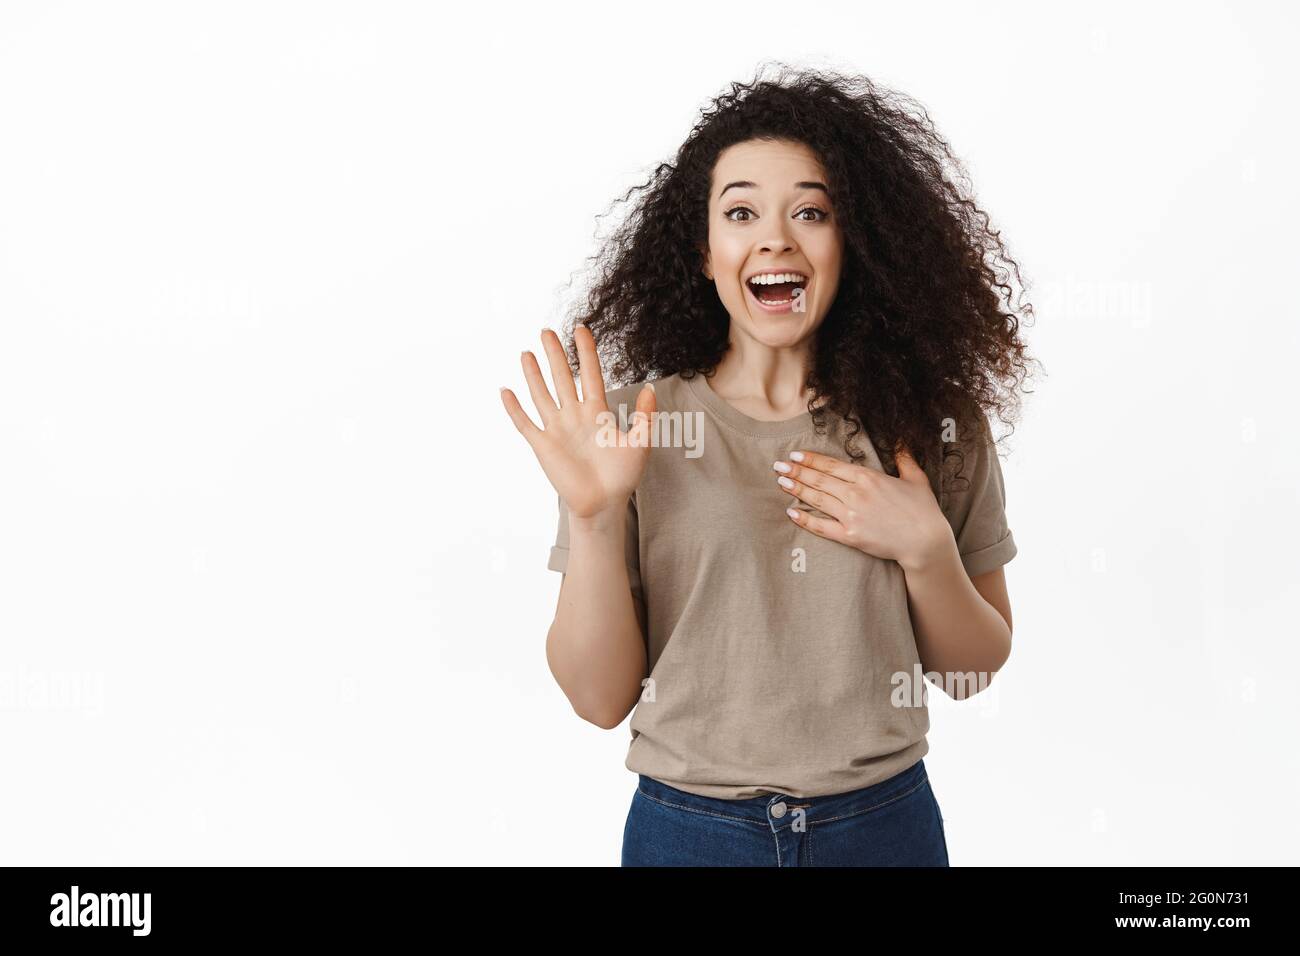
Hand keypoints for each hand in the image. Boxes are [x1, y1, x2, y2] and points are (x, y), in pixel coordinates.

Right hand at [500, 325, 655, 520]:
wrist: (604, 504)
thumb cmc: (622, 476)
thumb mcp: (640, 443)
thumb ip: (644, 416)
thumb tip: (650, 388)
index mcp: (597, 412)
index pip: (589, 374)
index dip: (585, 352)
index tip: (581, 329)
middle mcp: (574, 416)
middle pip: (562, 378)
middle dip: (555, 354)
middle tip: (547, 330)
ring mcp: (557, 429)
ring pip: (542, 395)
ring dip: (533, 374)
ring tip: (527, 352)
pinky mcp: (543, 446)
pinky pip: (526, 423)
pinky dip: (515, 408)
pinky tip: (506, 391)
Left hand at [773, 445, 953, 571]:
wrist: (925, 541)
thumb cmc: (923, 510)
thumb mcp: (916, 478)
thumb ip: (904, 457)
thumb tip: (900, 439)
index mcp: (868, 477)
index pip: (832, 465)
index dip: (811, 459)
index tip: (795, 454)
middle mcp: (855, 494)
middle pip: (819, 480)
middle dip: (797, 471)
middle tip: (778, 465)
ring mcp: (851, 515)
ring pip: (817, 499)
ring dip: (796, 489)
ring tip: (781, 482)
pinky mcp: (849, 535)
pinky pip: (821, 526)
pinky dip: (804, 519)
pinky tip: (791, 512)